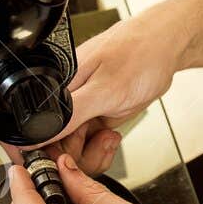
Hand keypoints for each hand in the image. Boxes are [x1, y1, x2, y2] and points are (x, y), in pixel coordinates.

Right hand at [9, 11, 183, 173]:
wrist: (166, 49)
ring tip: (109, 135)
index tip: (72, 154)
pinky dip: (101, 146)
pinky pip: (88, 143)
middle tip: (101, 137)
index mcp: (56, 87)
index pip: (39, 132)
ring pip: (73, 148)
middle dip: (79, 151)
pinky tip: (111, 135)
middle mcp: (64, 99)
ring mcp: (80, 109)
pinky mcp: (94, 115)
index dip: (51, 149)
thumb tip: (36, 135)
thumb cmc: (139, 55)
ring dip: (92, 150)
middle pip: (54, 144)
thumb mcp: (104, 90)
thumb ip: (68, 115)